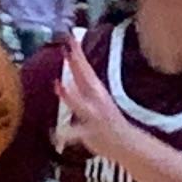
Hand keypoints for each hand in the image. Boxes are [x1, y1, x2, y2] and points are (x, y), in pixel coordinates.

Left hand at [54, 33, 140, 165]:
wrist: (126, 144)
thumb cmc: (108, 121)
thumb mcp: (97, 100)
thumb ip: (83, 87)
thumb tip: (69, 74)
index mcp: (97, 91)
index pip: (86, 68)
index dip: (78, 53)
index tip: (70, 37)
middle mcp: (97, 100)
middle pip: (85, 78)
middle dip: (76, 63)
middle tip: (68, 47)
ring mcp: (94, 116)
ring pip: (81, 105)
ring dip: (70, 96)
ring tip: (58, 85)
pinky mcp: (91, 134)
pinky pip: (76, 134)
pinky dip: (65, 134)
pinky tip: (55, 133)